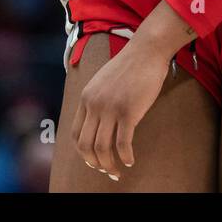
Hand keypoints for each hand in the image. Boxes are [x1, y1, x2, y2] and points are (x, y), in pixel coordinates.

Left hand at [72, 37, 171, 179]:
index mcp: (86, 97)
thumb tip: (99, 121)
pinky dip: (125, 156)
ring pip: (102, 147)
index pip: (75, 133)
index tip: (92, 159)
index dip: (82, 151)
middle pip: (85, 145)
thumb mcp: (103, 81)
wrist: (146, 51)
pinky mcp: (128, 111)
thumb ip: (97, 99)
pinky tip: (130, 160)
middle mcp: (94, 104)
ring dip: (109, 164)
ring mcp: (110, 108)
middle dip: (94, 163)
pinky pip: (122, 143)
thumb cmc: (130, 66)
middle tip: (105, 170)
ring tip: (117, 171)